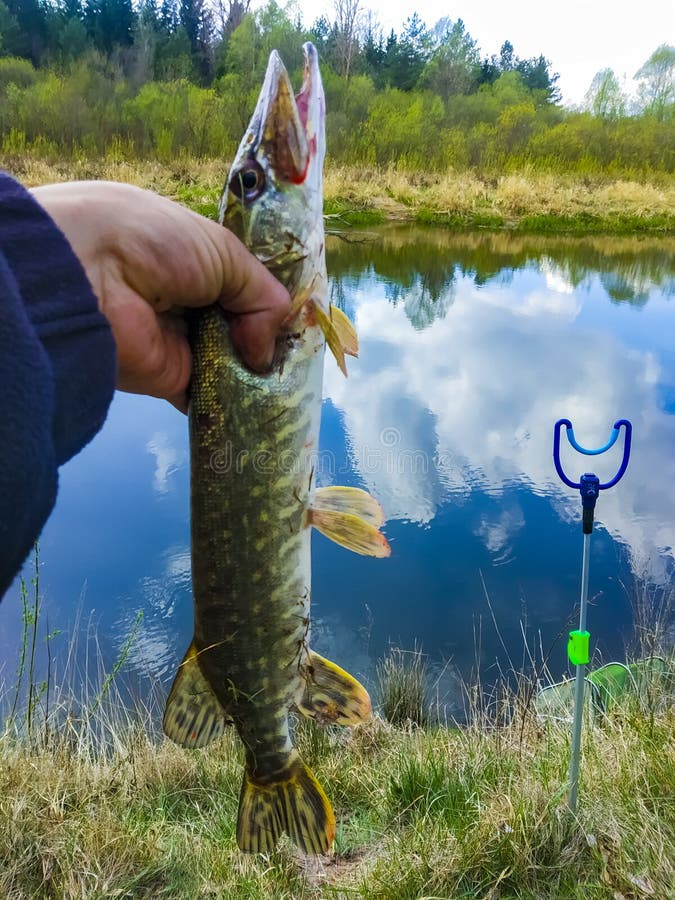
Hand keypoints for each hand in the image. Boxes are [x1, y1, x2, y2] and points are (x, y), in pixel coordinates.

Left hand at [31, 181, 289, 411]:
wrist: (90, 277)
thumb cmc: (157, 243)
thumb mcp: (223, 252)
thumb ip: (261, 295)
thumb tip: (267, 348)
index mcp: (189, 259)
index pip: (239, 285)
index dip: (267, 302)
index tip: (298, 320)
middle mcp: (184, 300)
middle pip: (239, 326)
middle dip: (267, 338)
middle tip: (300, 355)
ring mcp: (179, 342)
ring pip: (231, 362)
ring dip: (258, 370)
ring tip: (292, 377)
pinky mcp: (172, 380)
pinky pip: (214, 393)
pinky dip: (239, 400)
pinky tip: (270, 400)